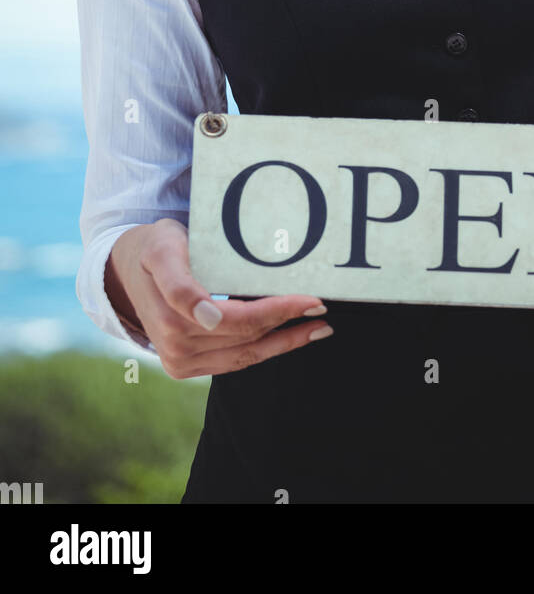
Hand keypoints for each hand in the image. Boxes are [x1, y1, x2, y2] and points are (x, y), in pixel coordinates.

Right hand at [107, 218, 332, 378]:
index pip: (240, 320)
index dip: (279, 311)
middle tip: (323, 309)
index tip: (312, 300)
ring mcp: (179, 362)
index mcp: (172, 316)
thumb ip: (180, 284)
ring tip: (317, 329)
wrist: (126, 270)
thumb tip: (208, 316)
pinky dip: (265, 350)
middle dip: (289, 325)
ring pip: (245, 356)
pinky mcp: (185, 368)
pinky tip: (290, 338)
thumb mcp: (163, 251)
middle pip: (247, 338)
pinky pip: (234, 361)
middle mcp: (175, 347)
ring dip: (284, 344)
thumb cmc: (154, 249)